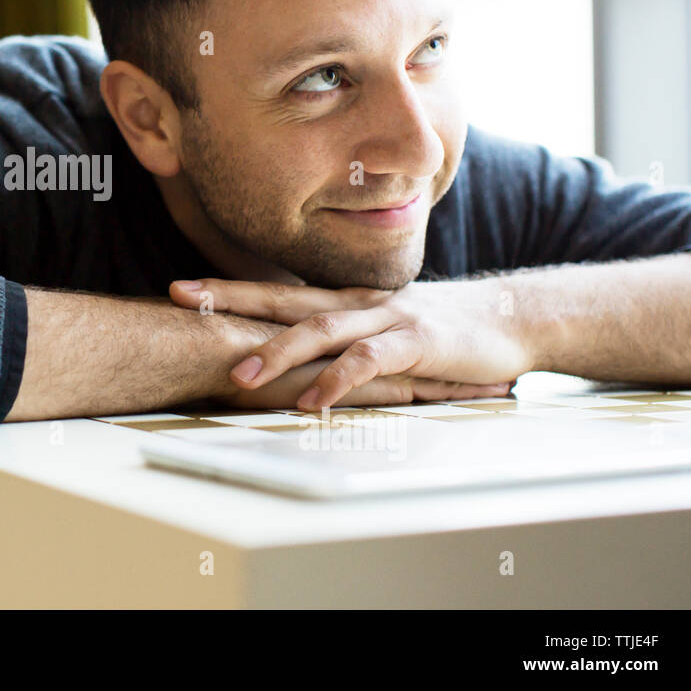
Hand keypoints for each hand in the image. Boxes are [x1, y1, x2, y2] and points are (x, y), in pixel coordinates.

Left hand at [170, 276, 531, 410]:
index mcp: (341, 300)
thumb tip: (288, 356)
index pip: (275, 292)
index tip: (181, 290)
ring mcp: (386, 319)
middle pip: (283, 296)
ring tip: (242, 374)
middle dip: (231, 298)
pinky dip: (338, 380)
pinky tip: (313, 400)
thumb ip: (339, 339)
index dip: (228, 289)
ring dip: (279, 351)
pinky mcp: (416, 342)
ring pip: (322, 329)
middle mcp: (356, 303)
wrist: (509, 320)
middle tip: (183, 299)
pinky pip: (369, 360)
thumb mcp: (380, 331)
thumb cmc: (437, 332)